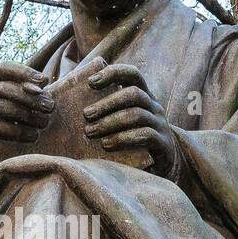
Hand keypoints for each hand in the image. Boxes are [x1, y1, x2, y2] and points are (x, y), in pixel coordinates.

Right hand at [0, 62, 53, 150]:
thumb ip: (14, 90)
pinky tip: (30, 136)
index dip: (24, 71)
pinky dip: (15, 132)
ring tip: (42, 124)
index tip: (44, 81)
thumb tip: (45, 82)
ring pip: (0, 107)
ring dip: (26, 116)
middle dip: (30, 97)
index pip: (3, 67)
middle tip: (49, 107)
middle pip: (4, 88)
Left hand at [82, 62, 178, 177]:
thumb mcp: (124, 120)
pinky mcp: (163, 143)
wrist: (164, 165)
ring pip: (137, 115)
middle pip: (133, 94)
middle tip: (86, 115)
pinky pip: (145, 135)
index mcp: (144, 96)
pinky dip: (123, 138)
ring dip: (111, 122)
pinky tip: (107, 145)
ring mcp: (160, 124)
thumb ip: (107, 109)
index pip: (132, 74)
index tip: (90, 82)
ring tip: (91, 132)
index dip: (112, 73)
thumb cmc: (134, 140)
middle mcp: (154, 106)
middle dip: (107, 103)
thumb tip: (73, 101)